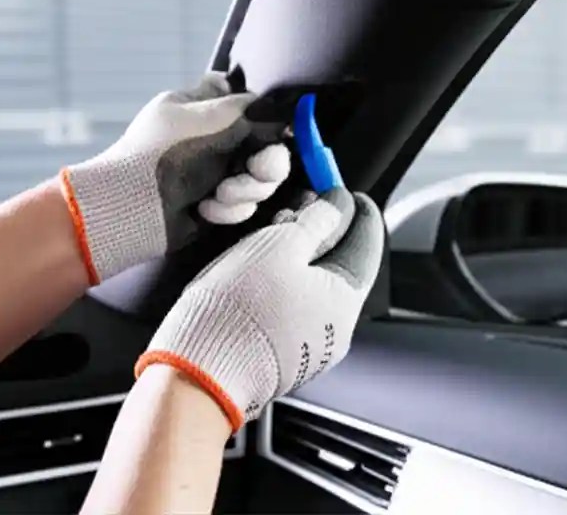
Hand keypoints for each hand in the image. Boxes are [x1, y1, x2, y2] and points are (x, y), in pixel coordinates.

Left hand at [61, 73, 289, 284]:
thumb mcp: (206, 118)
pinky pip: (244, 206)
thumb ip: (247, 108)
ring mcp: (218, 173)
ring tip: (221, 193)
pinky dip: (228, 210)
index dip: (269, 117)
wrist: (134, 207)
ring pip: (261, 181)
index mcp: (207, 108)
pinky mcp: (219, 205)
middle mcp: (216, 139)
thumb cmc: (164, 152)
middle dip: (267, 162)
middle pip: (269, 147)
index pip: (251, 104)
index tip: (276, 129)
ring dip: (246, 189)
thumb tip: (280, 110)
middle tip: (257, 169)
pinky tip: (205, 209)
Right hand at [134, 188, 383, 430]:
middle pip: (340, 264)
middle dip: (324, 229)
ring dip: (300, 253)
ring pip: (314, 284)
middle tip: (304, 203)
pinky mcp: (282, 354)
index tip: (345, 192)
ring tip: (275, 229)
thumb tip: (338, 205)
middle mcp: (336, 329)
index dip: (357, 211)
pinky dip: (285, 279)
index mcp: (346, 301)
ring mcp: (310, 345)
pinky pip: (294, 305)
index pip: (367, 244)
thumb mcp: (279, 246)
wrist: (199, 374)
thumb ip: (316, 221)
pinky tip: (262, 263)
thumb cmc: (239, 310)